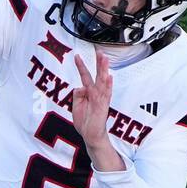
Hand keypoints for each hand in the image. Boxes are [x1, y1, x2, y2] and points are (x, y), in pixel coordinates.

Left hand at [73, 51, 124, 171]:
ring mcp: (101, 100)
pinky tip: (109, 77)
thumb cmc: (85, 121)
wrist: (90, 136)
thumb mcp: (77, 106)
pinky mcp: (102, 107)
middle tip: (100, 51)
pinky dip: (107, 86)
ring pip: (103, 82)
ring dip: (104, 70)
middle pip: (98, 76)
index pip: (86, 77)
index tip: (76, 55)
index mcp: (90, 93)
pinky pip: (105, 95)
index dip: (81, 67)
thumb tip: (79, 86)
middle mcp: (97, 94)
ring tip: (104, 59)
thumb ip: (78, 95)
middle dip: (99, 63)